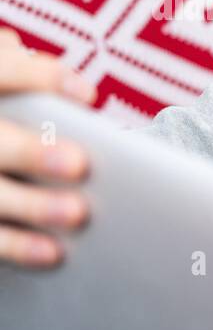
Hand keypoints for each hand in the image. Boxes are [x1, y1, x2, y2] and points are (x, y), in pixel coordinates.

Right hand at [0, 28, 96, 266]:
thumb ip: (23, 76)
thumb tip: (66, 87)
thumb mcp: (3, 88)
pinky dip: (17, 245)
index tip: (88, 96)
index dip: (39, 77)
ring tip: (77, 213)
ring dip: (31, 205)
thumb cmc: (8, 119)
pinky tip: (53, 252)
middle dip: (29, 152)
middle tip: (79, 164)